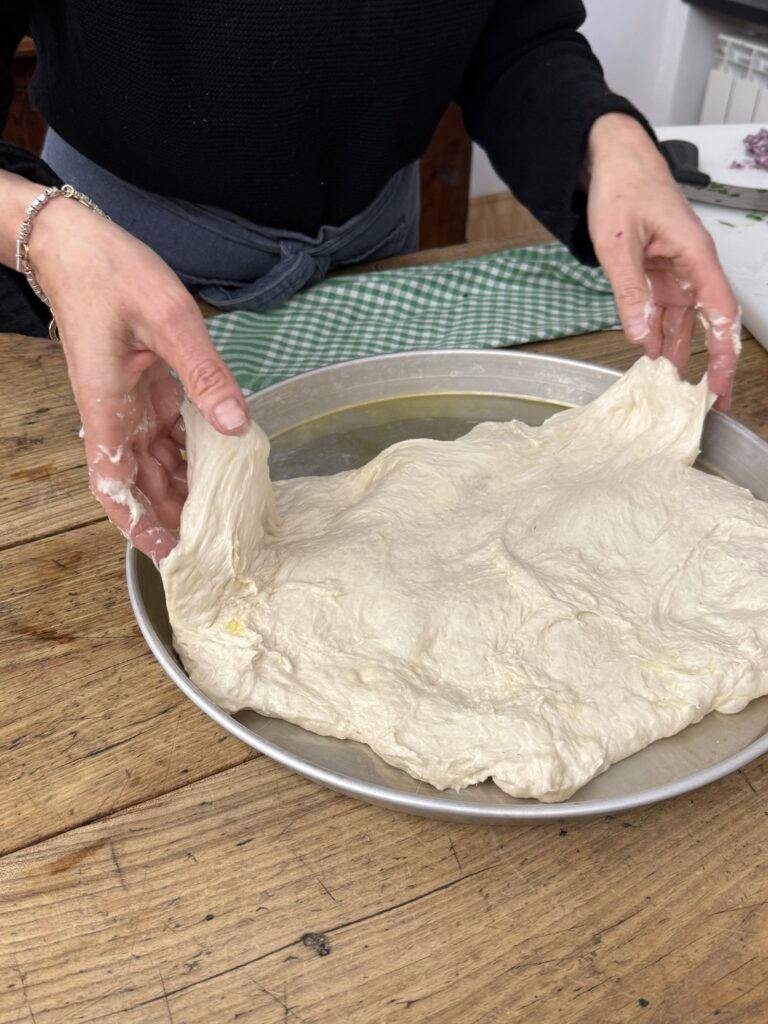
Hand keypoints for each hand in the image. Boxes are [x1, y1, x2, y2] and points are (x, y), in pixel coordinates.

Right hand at [25, 187, 249, 560]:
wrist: (75, 242)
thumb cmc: (111, 273)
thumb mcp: (169, 319)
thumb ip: (204, 375)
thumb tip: (238, 426)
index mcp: (109, 408)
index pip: (114, 485)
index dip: (139, 525)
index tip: (170, 554)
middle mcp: (115, 415)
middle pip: (140, 483)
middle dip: (173, 515)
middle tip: (217, 542)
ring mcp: (128, 403)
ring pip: (155, 462)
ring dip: (184, 487)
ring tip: (224, 511)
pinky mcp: (142, 388)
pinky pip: (166, 433)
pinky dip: (190, 452)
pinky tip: (221, 462)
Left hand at [586, 114, 740, 410]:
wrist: (610, 157)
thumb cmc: (622, 186)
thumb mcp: (618, 244)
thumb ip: (630, 292)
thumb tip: (641, 335)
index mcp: (694, 255)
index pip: (719, 311)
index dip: (722, 350)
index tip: (720, 382)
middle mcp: (691, 265)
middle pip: (708, 321)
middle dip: (708, 362)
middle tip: (709, 400)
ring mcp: (675, 268)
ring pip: (684, 319)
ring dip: (680, 352)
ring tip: (676, 389)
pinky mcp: (657, 269)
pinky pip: (664, 308)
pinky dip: (659, 332)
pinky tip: (653, 356)